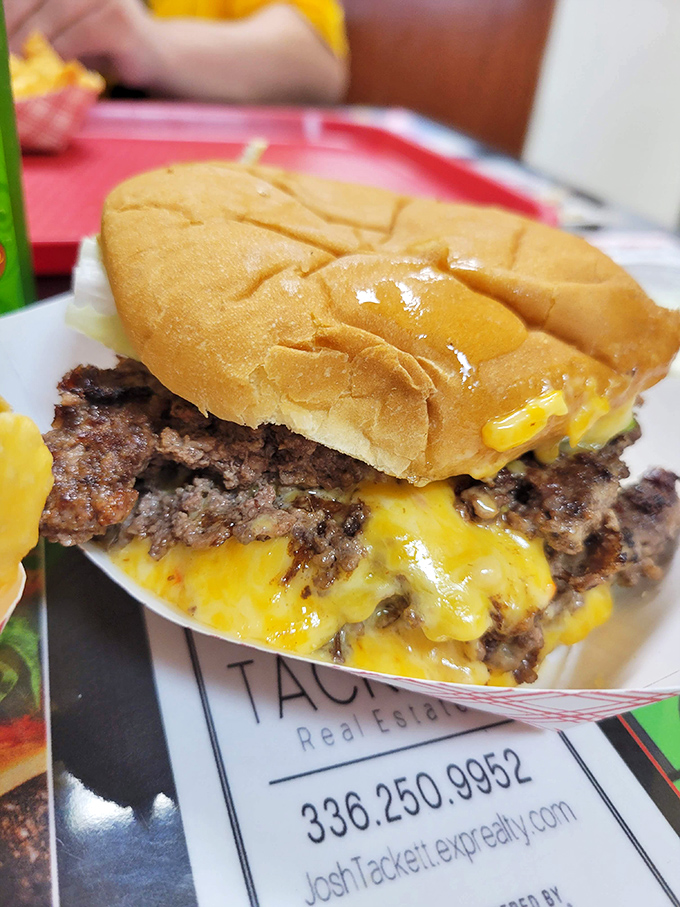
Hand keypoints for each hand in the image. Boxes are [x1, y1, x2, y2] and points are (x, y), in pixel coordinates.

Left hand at [5, 0, 155, 85]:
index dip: (6, 12)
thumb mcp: (63, 21)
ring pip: (52, 16)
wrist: (157, 56)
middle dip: (10, 28)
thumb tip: (3, 39)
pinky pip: (77, 38)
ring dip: (29, 45)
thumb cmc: (104, 40)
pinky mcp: (119, 23)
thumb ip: (37, 18)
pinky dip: (58, 56)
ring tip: (18, 68)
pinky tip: (48, 70)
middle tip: (4, 58)